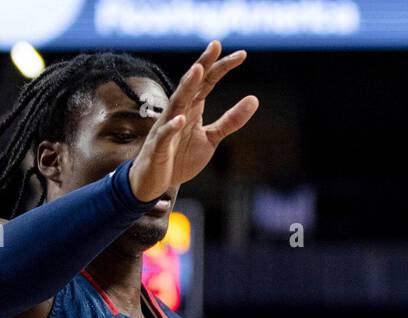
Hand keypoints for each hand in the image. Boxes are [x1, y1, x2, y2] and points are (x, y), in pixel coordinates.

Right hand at [128, 40, 257, 202]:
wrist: (154, 182)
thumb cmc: (180, 158)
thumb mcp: (211, 139)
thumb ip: (230, 121)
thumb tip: (254, 99)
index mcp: (192, 107)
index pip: (207, 81)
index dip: (222, 67)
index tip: (241, 54)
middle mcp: (178, 111)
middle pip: (191, 84)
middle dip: (203, 65)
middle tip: (216, 46)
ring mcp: (166, 127)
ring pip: (176, 103)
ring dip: (186, 87)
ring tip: (198, 70)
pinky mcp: (158, 147)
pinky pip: (165, 135)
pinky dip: (173, 127)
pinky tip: (181, 119)